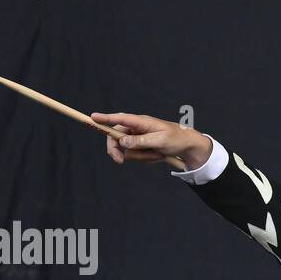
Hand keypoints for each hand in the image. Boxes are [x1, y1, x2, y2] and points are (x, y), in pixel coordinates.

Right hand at [90, 112, 211, 168]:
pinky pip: (137, 156)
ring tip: (158, 154)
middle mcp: (137, 128)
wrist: (188, 147)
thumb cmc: (176, 139)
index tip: (92, 118)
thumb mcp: (160, 141)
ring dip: (141, 156)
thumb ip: (140, 141)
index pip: (120, 119)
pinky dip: (146, 159)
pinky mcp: (142, 147)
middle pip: (117, 138)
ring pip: (127, 150)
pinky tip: (158, 156)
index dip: (105, 119)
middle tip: (118, 161)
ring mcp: (139, 138)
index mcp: (141, 122)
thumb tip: (123, 142)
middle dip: (117, 150)